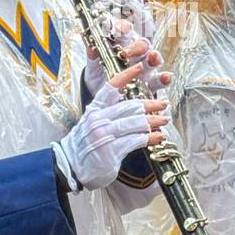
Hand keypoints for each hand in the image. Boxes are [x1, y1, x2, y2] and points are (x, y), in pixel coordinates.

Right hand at [56, 68, 167, 190]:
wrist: (70, 167)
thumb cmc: (83, 146)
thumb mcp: (91, 123)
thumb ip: (108, 114)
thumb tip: (134, 109)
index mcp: (94, 110)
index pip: (111, 87)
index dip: (126, 76)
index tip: (139, 67)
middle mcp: (99, 120)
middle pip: (130, 106)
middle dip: (150, 104)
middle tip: (162, 104)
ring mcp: (105, 135)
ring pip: (136, 123)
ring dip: (154, 121)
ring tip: (164, 120)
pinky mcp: (111, 151)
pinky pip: (136, 141)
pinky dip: (150, 138)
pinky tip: (159, 136)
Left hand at [83, 0, 171, 97]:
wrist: (102, 97)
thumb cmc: (100, 76)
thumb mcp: (93, 66)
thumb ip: (93, 56)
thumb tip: (90, 46)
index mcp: (122, 45)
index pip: (125, 31)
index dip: (122, 28)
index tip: (116, 30)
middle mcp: (136, 55)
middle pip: (142, 44)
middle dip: (136, 46)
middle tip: (126, 53)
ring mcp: (145, 69)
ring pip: (154, 59)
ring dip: (155, 57)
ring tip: (153, 58)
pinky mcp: (150, 84)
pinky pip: (160, 80)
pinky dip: (165, 78)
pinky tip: (166, 77)